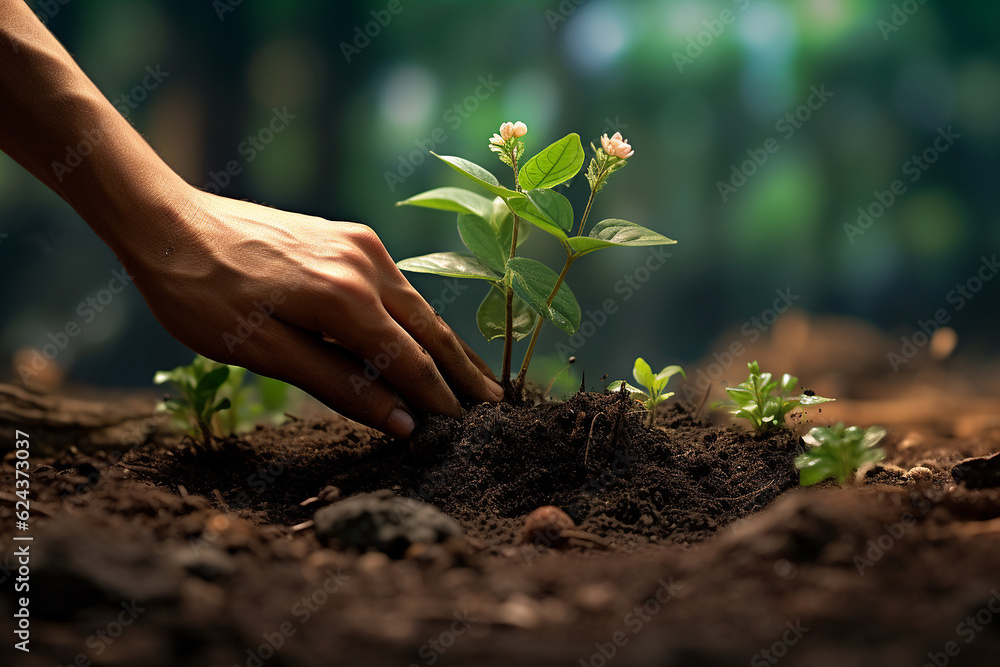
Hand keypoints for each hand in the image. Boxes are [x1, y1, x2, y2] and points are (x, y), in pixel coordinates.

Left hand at [126, 187, 502, 436]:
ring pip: (419, 306)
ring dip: (445, 344)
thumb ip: (338, 385)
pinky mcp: (349, 236)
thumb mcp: (263, 353)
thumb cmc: (202, 296)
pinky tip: (425, 334)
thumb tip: (401, 421)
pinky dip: (417, 317)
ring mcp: (360, 245)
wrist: (168, 222)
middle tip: (496, 408)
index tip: (461, 431)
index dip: (437, 400)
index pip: (410, 362)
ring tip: (474, 379)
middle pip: (430, 330)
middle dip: (462, 372)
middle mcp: (365, 266)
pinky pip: (397, 285)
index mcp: (345, 299)